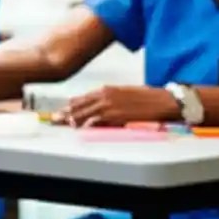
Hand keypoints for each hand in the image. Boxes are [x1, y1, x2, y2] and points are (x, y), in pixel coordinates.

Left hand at [57, 85, 178, 126]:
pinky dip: (87, 125)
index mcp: (106, 90)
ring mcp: (109, 106)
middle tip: (54, 118)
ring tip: (62, 124)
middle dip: (66, 113)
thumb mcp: (124, 93)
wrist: (163, 100)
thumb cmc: (147, 97)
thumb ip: (109, 98)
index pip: (82, 98)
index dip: (70, 106)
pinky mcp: (116, 116)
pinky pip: (97, 121)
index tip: (62, 110)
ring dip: (73, 119)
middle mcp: (104, 96)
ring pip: (84, 113)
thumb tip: (98, 104)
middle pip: (79, 106)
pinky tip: (80, 129)